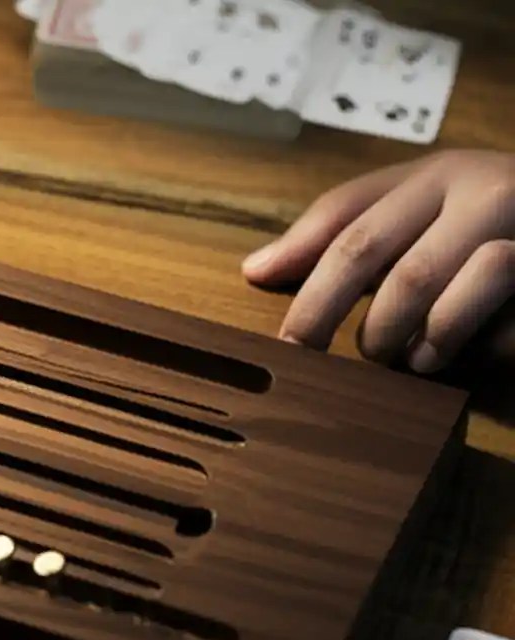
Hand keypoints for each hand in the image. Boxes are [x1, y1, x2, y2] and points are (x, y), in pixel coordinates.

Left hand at [242, 149, 514, 372]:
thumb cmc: (497, 227)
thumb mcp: (425, 215)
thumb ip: (344, 236)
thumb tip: (255, 270)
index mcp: (436, 174)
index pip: (345, 222)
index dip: (303, 282)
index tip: (279, 340)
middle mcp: (478, 188)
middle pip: (369, 251)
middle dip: (327, 312)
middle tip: (313, 357)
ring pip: (426, 284)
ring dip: (399, 335)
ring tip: (402, 359)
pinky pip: (499, 327)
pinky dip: (472, 351)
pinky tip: (464, 358)